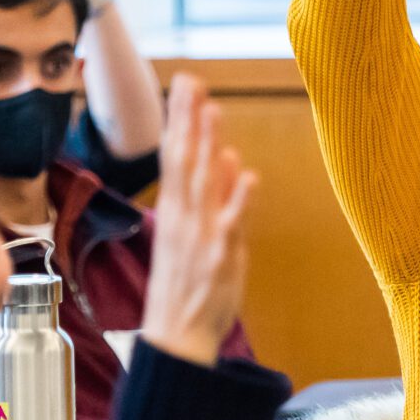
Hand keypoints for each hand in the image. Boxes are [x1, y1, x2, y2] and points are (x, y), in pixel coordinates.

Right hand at [137, 75, 256, 367]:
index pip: (174, 155)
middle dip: (187, 119)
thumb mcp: (194, 235)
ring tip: (213, 111)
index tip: (183, 84)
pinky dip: (238, 199)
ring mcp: (201, 236)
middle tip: (190, 82)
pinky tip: (245, 173)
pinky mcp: (220, 258)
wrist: (178, 338)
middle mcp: (183, 219)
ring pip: (203, 184)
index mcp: (175, 212)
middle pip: (184, 160)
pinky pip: (230, 224)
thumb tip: (225, 154)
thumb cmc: (186, 286)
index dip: (179, 119)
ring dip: (208, 146)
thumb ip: (214, 195)